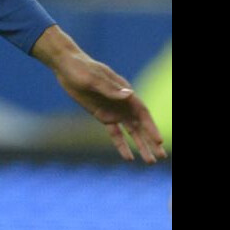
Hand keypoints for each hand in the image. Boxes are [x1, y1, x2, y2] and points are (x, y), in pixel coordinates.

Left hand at [32, 26, 166, 164]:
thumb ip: (110, 89)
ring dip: (141, 146)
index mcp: (125, 93)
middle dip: (151, 141)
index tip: (158, 142)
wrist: (67, 67)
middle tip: (161, 158)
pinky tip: (129, 158)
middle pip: (141, 126)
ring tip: (150, 161)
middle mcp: (123, 104)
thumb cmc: (82, 69)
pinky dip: (122, 146)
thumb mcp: (94, 79)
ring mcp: (114, 111)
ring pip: (131, 132)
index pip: (142, 114)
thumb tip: (129, 95)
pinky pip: (115, 134)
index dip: (151, 128)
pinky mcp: (103, 116)